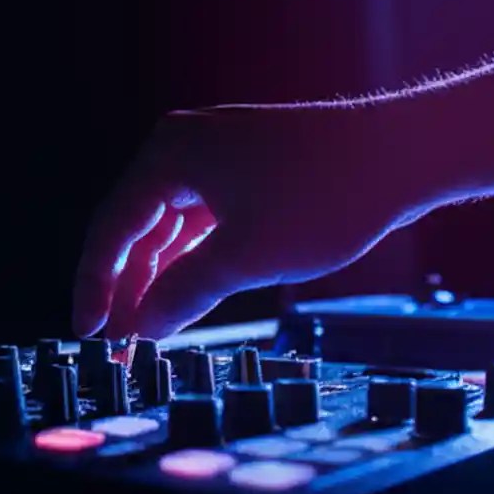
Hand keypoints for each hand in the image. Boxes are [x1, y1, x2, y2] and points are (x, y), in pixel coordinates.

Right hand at [72, 104, 435, 339]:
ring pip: (167, 232)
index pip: (110, 228)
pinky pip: (198, 226)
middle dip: (127, 290)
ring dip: (159, 281)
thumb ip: (183, 294)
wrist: (406, 154)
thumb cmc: (329, 194)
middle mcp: (181, 148)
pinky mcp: (242, 173)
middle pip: (134, 230)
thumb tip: (143, 327)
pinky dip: (190, 264)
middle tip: (120, 344)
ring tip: (150, 332)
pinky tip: (186, 301)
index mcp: (169, 155)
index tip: (88, 331)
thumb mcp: (245, 257)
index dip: (94, 286)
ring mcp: (213, 159)